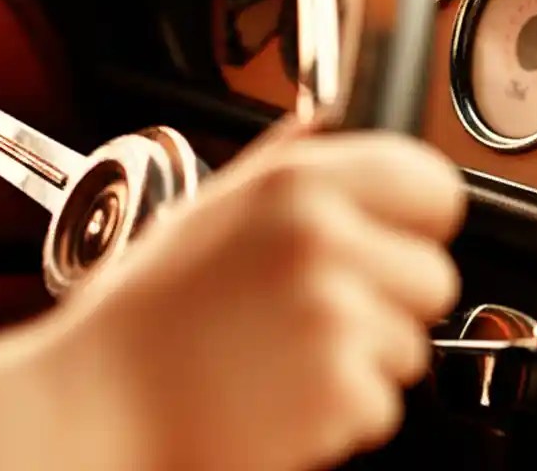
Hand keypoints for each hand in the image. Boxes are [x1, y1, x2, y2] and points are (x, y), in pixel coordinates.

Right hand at [52, 122, 464, 469]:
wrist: (102, 401)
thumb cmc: (146, 314)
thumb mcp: (206, 208)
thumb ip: (279, 163)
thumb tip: (324, 121)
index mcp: (297, 185)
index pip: (433, 183)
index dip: (416, 221)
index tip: (392, 241)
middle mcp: (324, 240)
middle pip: (433, 277)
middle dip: (388, 305)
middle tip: (314, 316)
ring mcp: (336, 317)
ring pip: (411, 349)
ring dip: (360, 362)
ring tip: (282, 357)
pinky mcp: (340, 393)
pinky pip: (381, 407)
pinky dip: (339, 416)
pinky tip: (278, 395)